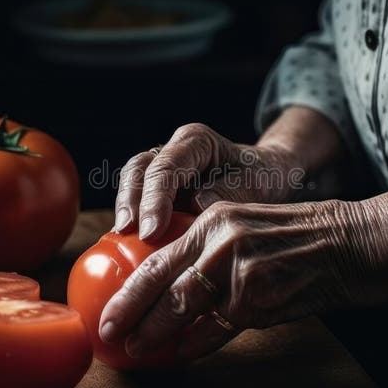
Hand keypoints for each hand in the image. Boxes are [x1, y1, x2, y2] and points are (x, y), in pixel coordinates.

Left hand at [99, 198, 371, 361]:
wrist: (361, 242)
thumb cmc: (309, 242)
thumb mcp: (254, 232)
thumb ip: (216, 255)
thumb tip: (178, 296)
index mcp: (216, 219)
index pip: (159, 257)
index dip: (129, 290)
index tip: (107, 312)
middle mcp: (222, 237)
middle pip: (162, 281)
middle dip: (130, 313)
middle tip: (107, 336)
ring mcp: (242, 265)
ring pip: (185, 305)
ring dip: (157, 333)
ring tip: (136, 352)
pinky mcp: (262, 294)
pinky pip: (221, 326)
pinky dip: (199, 343)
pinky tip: (183, 355)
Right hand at [114, 108, 346, 240]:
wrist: (266, 176)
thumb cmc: (260, 178)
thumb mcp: (253, 184)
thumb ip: (224, 194)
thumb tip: (194, 210)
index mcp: (196, 141)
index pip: (167, 165)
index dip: (154, 198)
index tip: (151, 231)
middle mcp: (172, 151)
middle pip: (139, 168)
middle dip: (131, 201)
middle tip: (129, 232)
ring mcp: (162, 169)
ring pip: (132, 182)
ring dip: (126, 211)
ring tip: (121, 239)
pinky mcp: (158, 190)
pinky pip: (138, 202)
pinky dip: (133, 221)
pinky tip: (129, 246)